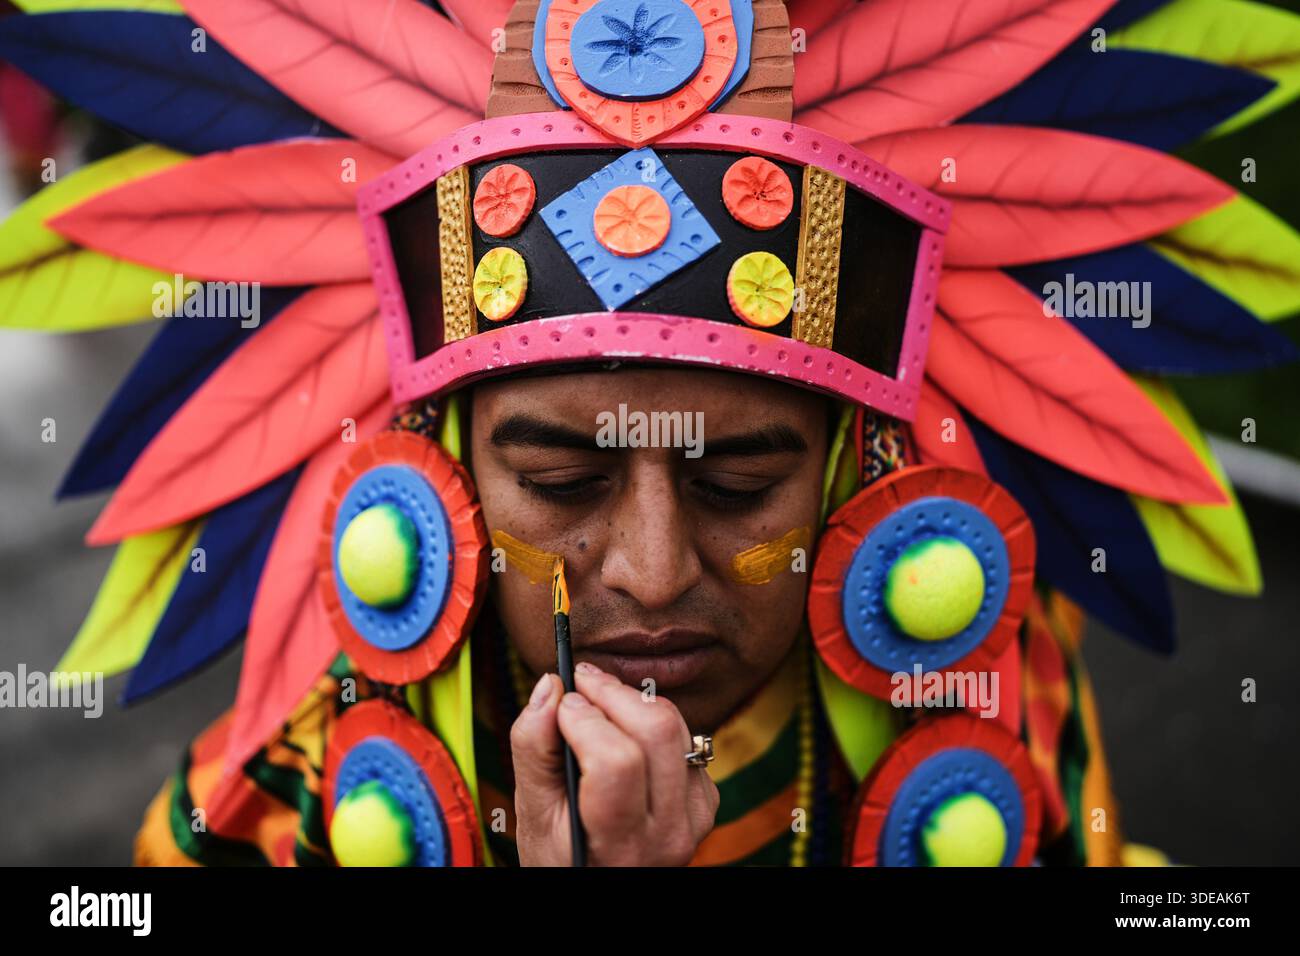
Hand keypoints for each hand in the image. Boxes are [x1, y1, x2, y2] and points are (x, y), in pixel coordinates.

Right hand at [510, 662, 719, 865]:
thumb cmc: (561, 852)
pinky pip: (683, 736)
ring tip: (596, 699)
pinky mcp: (706, 798)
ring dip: (632, 700)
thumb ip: (534, 748)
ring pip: (674, 725)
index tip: (561, 701)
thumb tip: (549, 686)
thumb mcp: (532, 814)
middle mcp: (668, 833)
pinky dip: (648, 720)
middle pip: (657, 731)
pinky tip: (621, 729)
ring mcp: (695, 816)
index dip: (587, 719)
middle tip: (579, 681)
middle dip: (613, 693)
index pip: (617, 764)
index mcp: (620, 846)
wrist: (601, 879)